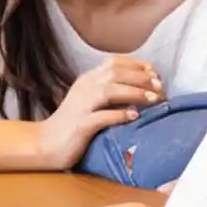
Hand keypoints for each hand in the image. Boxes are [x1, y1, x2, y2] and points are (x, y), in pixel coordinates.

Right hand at [39, 57, 164, 168]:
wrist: (46, 143)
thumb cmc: (74, 123)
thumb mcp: (91, 101)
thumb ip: (111, 91)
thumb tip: (142, 89)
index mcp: (88, 79)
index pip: (114, 63)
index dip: (137, 65)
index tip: (154, 73)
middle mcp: (84, 88)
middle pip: (114, 73)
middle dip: (140, 77)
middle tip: (160, 87)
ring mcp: (81, 106)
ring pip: (109, 90)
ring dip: (134, 92)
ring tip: (154, 99)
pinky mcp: (80, 125)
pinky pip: (101, 116)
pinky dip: (119, 115)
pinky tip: (134, 117)